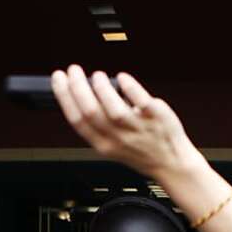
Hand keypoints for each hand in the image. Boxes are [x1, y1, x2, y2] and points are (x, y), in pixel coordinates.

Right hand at [51, 65, 204, 181]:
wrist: (172, 162)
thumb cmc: (141, 150)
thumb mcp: (112, 145)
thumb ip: (97, 124)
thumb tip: (79, 93)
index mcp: (103, 145)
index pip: (76, 119)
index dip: (64, 95)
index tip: (59, 78)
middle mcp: (118, 138)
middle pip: (90, 111)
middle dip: (77, 86)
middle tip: (73, 70)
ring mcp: (137, 128)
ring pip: (112, 107)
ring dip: (100, 86)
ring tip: (98, 75)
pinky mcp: (156, 117)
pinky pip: (140, 99)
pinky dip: (128, 85)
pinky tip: (122, 77)